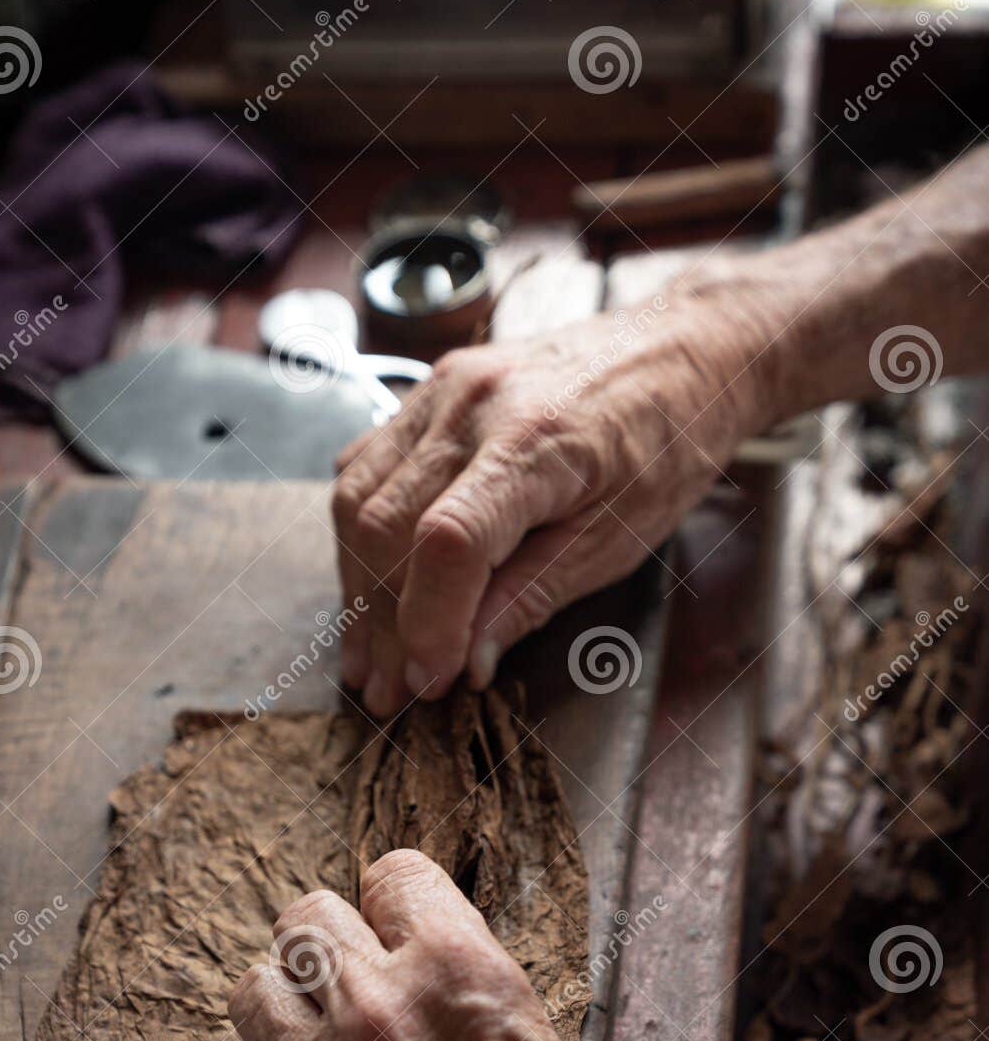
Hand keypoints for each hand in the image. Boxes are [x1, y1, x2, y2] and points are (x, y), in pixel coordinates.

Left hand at [211, 849, 687, 1040]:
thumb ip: (470, 1008)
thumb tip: (428, 990)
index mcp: (463, 970)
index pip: (393, 874)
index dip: (395, 907)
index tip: (395, 934)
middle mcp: (381, 1008)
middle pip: (306, 919)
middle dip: (328, 951)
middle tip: (350, 993)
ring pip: (253, 989)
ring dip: (282, 1010)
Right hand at [332, 286, 772, 715]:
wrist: (682, 348)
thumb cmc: (667, 443)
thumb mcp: (618, 539)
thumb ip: (533, 597)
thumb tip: (467, 663)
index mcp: (537, 442)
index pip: (448, 541)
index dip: (427, 623)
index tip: (429, 683)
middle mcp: (473, 405)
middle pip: (387, 526)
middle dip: (382, 624)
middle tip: (390, 692)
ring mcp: (442, 391)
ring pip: (358, 499)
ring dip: (357, 587)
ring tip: (368, 656)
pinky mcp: (429, 390)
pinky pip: (365, 466)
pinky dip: (358, 534)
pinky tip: (370, 582)